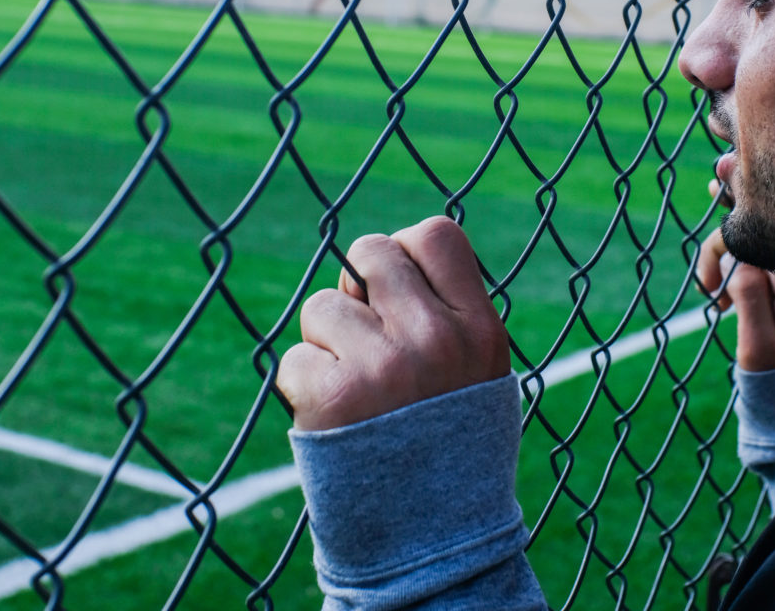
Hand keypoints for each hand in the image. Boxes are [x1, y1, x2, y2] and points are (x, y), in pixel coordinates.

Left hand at [278, 216, 511, 430]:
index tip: (396, 289)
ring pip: (321, 305)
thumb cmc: (450, 449)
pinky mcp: (334, 395)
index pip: (435, 234)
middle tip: (366, 338)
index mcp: (480, 330)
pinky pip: (294, 357)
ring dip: (325, 343)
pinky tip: (334, 420)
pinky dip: (303, 388)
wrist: (432, 541)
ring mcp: (384, 365)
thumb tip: (384, 258)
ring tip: (355, 390)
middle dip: (356, 289)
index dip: (405, 252)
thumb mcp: (480, 375)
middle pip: (369, 253)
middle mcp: (435, 339)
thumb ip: (448, 314)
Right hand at [696, 180, 774, 371]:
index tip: (721, 180)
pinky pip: (746, 250)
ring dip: (717, 251)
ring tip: (705, 288)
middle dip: (734, 200)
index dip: (744, 198)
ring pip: (747, 234)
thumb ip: (752, 298)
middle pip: (764, 216)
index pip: (772, 224)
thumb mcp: (763, 341)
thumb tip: (739, 261)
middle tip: (716, 178)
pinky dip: (722, 262)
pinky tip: (713, 291)